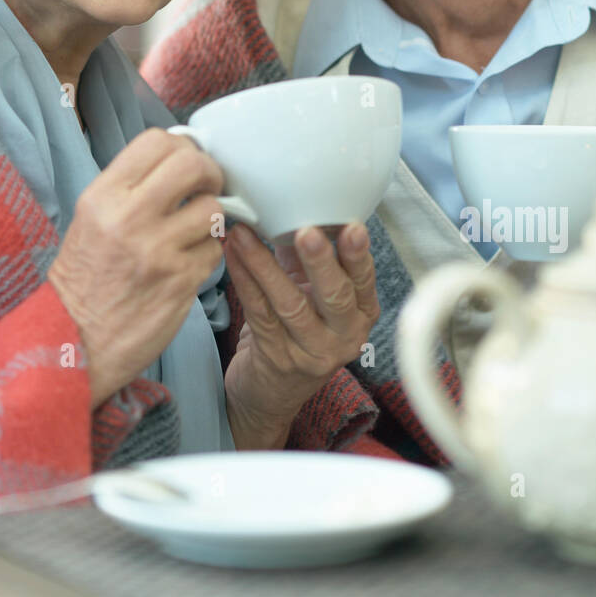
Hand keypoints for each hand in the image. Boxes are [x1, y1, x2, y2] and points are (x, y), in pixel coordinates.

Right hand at [47, 128, 224, 407]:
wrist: (72, 343)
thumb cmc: (83, 280)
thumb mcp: (90, 220)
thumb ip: (129, 189)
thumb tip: (177, 162)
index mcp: (103, 196)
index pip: (156, 141)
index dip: (181, 146)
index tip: (186, 162)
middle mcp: (129, 217)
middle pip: (192, 164)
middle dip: (209, 172)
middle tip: (206, 187)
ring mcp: (158, 250)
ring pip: (212, 208)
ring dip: (211, 217)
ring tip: (195, 231)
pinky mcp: (180, 282)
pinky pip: (214, 250)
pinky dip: (207, 253)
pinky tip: (188, 263)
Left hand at [222, 221, 378, 449]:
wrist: (271, 393)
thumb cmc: (295, 331)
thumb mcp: (312, 293)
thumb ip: (306, 256)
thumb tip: (292, 203)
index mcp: (360, 313)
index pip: (364, 281)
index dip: (358, 255)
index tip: (353, 227)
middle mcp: (343, 336)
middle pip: (335, 296)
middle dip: (321, 261)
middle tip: (306, 231)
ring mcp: (311, 353)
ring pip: (290, 304)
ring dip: (264, 264)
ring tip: (244, 234)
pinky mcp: (277, 359)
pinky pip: (259, 314)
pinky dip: (244, 281)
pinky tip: (232, 257)